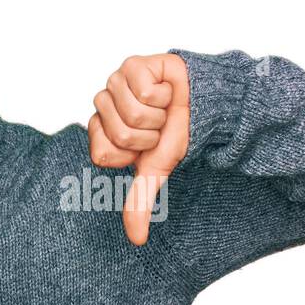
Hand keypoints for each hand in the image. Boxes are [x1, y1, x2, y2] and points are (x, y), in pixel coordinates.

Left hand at [87, 53, 189, 245]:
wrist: (204, 107)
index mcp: (101, 129)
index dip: (130, 154)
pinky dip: (165, 95)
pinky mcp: (132, 65)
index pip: (101, 154)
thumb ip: (139, 202)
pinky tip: (167, 90)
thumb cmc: (175, 133)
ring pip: (134, 113)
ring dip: (159, 116)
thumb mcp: (156, 170)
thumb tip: (136, 240)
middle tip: (157, 125)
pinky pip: (145, 92)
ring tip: (163, 108)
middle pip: (119, 134)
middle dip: (149, 136)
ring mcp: (115, 82)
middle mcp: (103, 104)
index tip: (144, 146)